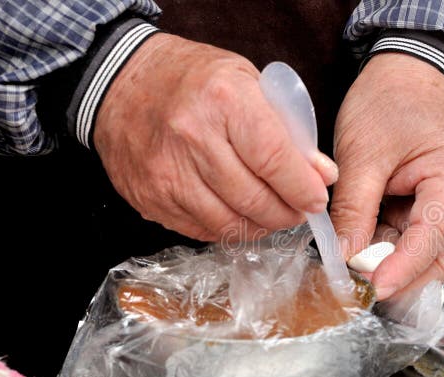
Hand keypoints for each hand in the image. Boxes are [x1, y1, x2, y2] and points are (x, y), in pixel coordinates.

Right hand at [94, 34, 337, 241]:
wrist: (120, 82)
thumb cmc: (193, 80)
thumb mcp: (248, 84)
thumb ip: (288, 130)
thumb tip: (322, 174)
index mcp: (223, 100)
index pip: (275, 160)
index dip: (302, 188)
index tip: (316, 199)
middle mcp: (192, 137)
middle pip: (255, 199)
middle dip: (287, 213)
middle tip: (298, 211)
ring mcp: (167, 172)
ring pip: (229, 223)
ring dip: (260, 226)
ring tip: (272, 215)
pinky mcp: (150, 198)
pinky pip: (201, 230)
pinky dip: (228, 228)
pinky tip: (238, 215)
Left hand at [331, 53, 443, 299]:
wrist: (409, 74)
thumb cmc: (391, 101)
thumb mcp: (363, 153)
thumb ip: (354, 209)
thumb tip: (344, 258)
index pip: (433, 238)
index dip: (403, 269)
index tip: (372, 289)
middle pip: (440, 259)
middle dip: (402, 279)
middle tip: (358, 291)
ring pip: (429, 257)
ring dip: (394, 267)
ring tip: (355, 271)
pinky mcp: (439, 210)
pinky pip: (418, 242)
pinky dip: (392, 251)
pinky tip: (364, 250)